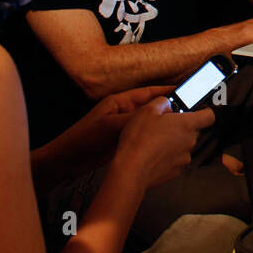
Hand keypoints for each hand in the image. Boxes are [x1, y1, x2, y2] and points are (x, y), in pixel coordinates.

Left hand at [40, 85, 174, 176]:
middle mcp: (123, 112)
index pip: (148, 92)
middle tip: (187, 111)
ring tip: (178, 126)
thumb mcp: (110, 126)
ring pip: (148, 123)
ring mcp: (123, 127)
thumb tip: (157, 114)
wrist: (66, 162)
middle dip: (168, 109)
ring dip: (161, 124)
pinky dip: (153, 137)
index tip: (184, 90)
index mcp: (120, 102)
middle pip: (151, 108)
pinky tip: (162, 141)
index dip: (166, 91)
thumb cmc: (81, 141)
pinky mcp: (122, 140)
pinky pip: (143, 135)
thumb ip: (134, 119)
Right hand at [112, 97, 214, 191]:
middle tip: (165, 125)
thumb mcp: (147, 111)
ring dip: (174, 142)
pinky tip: (154, 154)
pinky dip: (168, 156)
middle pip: (193, 130)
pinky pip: (176, 159)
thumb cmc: (139, 140)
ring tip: (155, 141)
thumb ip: (162, 102)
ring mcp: (184, 158)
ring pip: (184, 145)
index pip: (209, 116)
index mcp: (187, 124)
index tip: (197, 110)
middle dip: (182, 127)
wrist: (131, 170)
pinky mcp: (177, 171)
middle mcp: (190, 141)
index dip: (204, 111)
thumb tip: (167, 102)